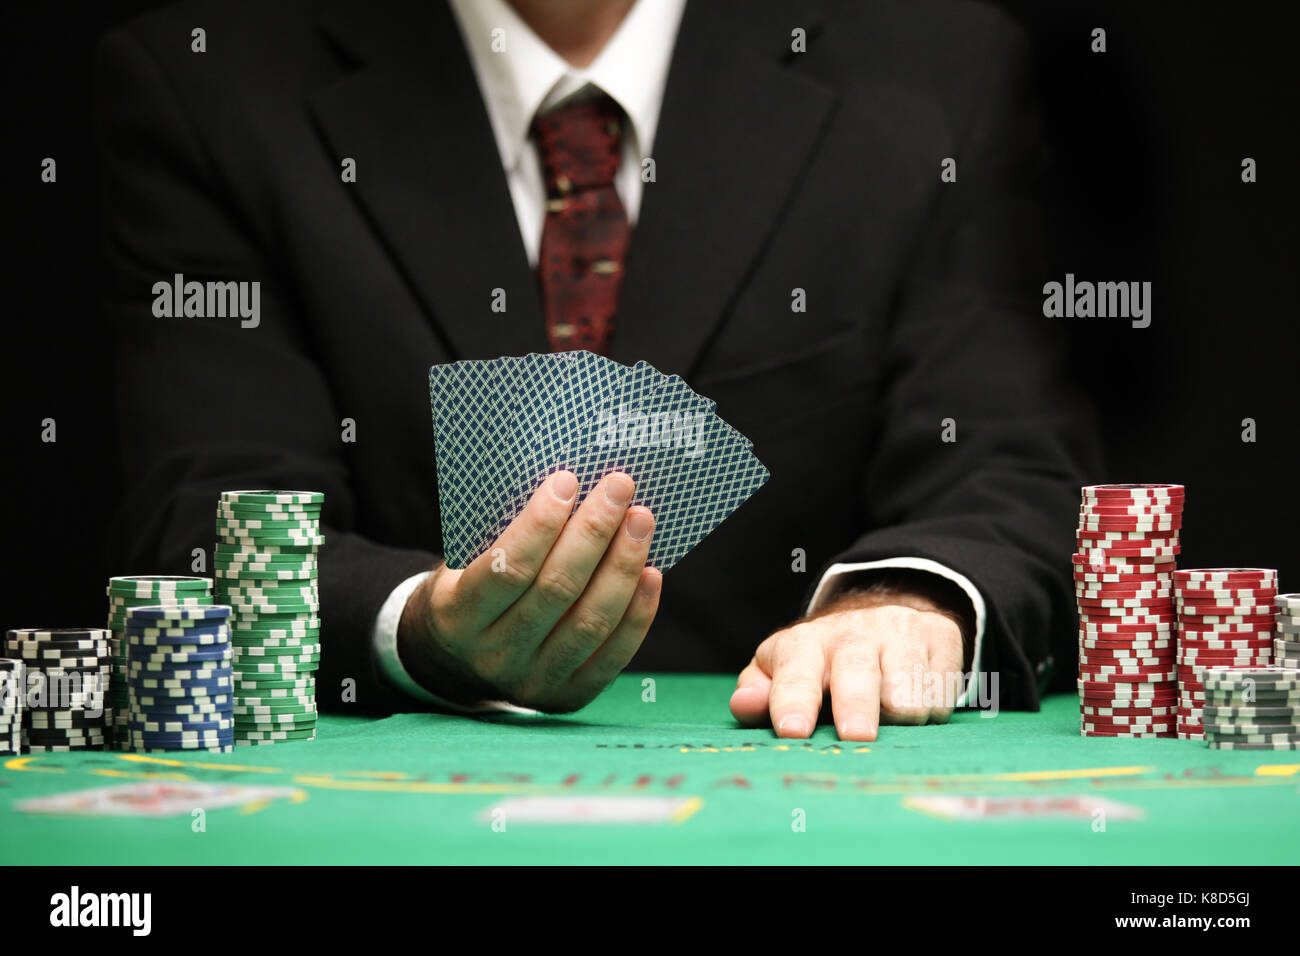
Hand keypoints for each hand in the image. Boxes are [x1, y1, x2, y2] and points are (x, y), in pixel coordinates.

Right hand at [398, 470, 661, 711]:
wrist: (457, 660)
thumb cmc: (470, 587)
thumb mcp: (464, 561)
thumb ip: (504, 532)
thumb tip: (572, 485)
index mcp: (456, 615)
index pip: (507, 567)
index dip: (540, 523)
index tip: (568, 480)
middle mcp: (493, 656)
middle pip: (556, 591)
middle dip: (594, 531)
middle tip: (620, 486)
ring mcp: (531, 683)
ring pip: (590, 622)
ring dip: (622, 565)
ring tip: (641, 520)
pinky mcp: (567, 697)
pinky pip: (612, 654)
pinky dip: (638, 612)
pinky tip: (651, 571)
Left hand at [729, 591, 964, 740]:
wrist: (887, 611)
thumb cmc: (822, 660)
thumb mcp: (782, 669)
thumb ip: (759, 692)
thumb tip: (743, 706)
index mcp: (805, 642)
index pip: (796, 671)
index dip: (793, 701)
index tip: (792, 730)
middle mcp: (852, 633)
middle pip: (855, 674)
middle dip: (854, 707)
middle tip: (855, 736)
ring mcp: (900, 634)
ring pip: (906, 690)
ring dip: (900, 718)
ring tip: (888, 719)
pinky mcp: (941, 639)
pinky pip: (940, 693)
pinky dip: (930, 711)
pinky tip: (917, 703)